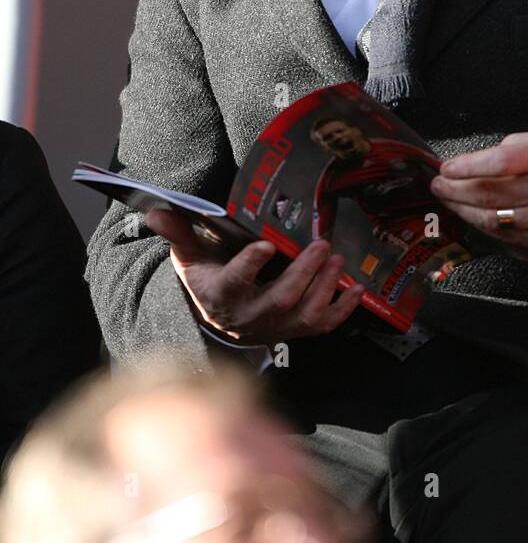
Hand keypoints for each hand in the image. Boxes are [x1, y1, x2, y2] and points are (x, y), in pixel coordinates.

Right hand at [143, 209, 365, 346]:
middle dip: (303, 273)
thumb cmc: (208, 280)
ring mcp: (276, 327)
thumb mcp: (190, 257)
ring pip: (305, 314)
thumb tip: (155, 211)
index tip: (265, 245)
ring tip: (337, 258)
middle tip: (321, 245)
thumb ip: (179, 233)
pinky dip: (343, 309)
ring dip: (325, 287)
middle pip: (280, 300)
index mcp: (222, 296)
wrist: (220, 320)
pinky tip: (356, 288)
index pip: (234, 283)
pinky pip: (323, 326)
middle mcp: (251, 317)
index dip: (250, 265)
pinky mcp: (296, 331)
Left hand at [428, 131, 527, 249]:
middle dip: (456, 190)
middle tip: (438, 185)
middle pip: (491, 194)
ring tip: (449, 200)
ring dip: (464, 210)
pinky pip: (505, 235)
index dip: (468, 166)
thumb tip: (463, 167)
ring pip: (494, 219)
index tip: (446, 168)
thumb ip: (501, 153)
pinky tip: (471, 215)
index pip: (500, 163)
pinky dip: (483, 225)